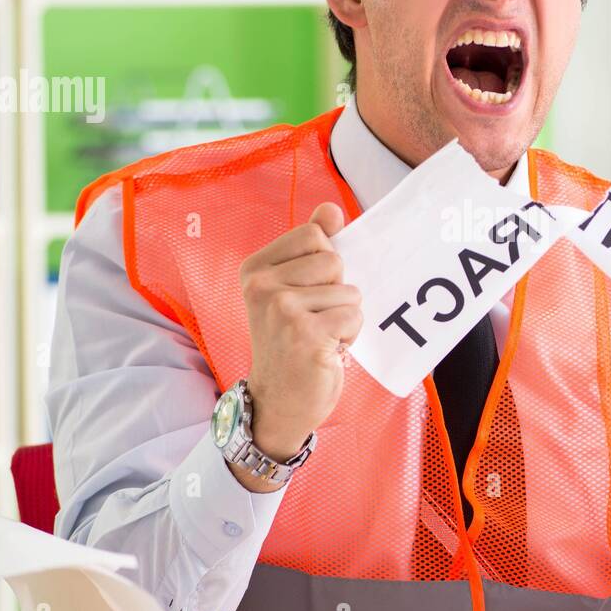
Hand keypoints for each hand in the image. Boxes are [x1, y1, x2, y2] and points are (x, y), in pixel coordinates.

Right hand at [236, 202, 361, 482]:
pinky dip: (349, 336)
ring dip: (344, 318)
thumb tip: (331, 209)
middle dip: (337, 292)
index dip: (325, 265)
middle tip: (315, 320)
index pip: (314, 235)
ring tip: (320, 337)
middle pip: (335, 262)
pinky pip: (354, 316)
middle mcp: (263, 287)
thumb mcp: (293, 289)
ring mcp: (283, 311)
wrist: (279, 401)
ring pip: (350, 292)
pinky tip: (327, 351)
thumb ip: (311, 246)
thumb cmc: (291, 341)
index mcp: (256, 269)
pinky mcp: (308, 336)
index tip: (307, 293)